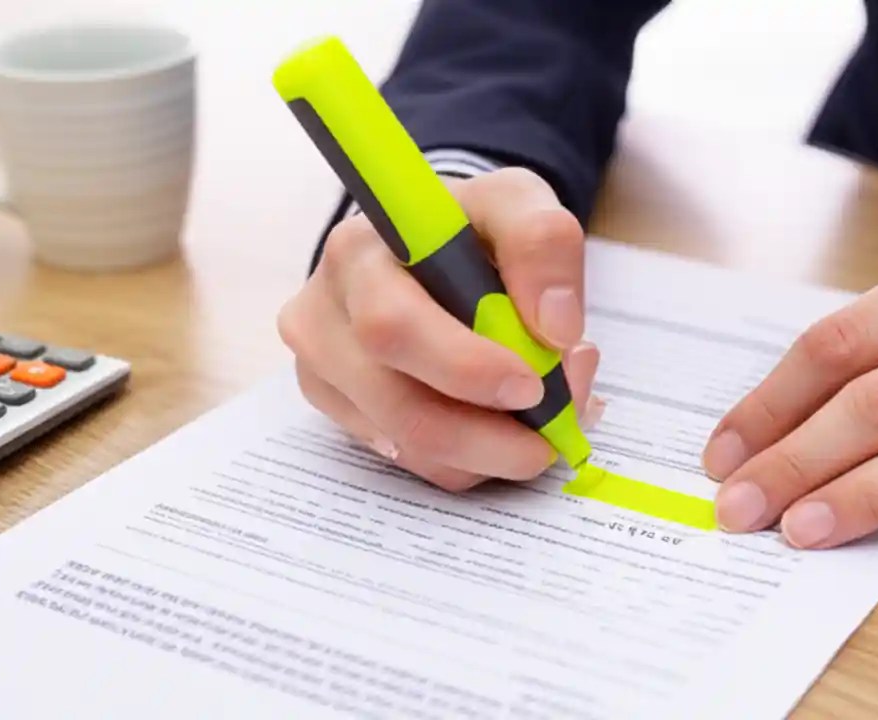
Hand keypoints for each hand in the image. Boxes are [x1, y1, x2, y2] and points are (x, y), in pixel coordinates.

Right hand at [278, 168, 600, 489]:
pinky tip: (504, 425)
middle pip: (395, 403)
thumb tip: (556, 328)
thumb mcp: (517, 204)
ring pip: (408, 445)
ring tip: (543, 423)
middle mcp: (321, 314)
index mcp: (358, 253)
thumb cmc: (469, 227)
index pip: (393, 325)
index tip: (531, 385)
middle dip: (485, 432)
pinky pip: (412, 461)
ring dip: (489, 451)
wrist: (430, 246)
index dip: (462, 366)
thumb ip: (543, 243)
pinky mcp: (337, 409)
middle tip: (550, 434)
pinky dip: (472, 458)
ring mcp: (322, 369)